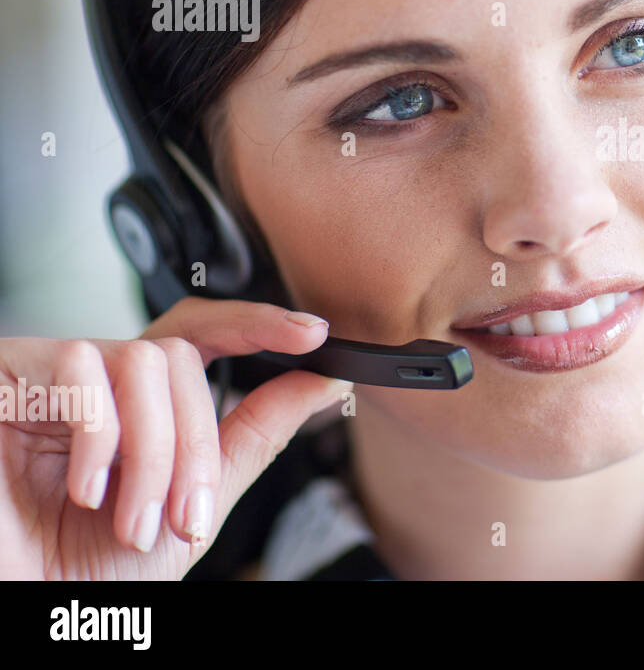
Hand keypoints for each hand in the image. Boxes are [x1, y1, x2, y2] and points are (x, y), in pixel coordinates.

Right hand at [0, 297, 351, 578]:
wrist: (18, 608)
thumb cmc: (83, 572)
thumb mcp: (193, 507)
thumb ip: (255, 436)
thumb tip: (324, 382)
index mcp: (141, 406)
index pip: (203, 333)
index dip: (258, 323)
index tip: (314, 334)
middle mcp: (99, 384)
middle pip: (182, 356)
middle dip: (199, 442)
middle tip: (189, 515)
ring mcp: (53, 378)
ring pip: (146, 362)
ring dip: (156, 453)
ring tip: (136, 522)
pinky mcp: (12, 377)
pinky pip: (83, 367)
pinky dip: (101, 438)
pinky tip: (87, 490)